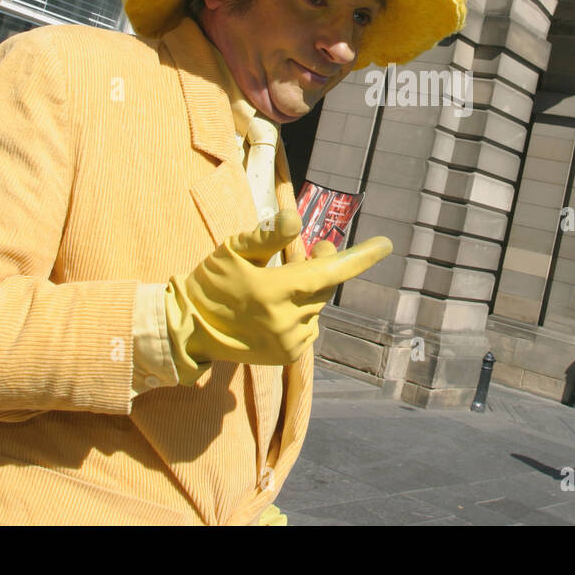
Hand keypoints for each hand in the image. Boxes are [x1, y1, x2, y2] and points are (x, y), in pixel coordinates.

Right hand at [164, 209, 391, 373]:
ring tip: (282, 280)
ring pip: (316, 306)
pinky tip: (277, 307)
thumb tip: (296, 219)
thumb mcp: (233, 251)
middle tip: (315, 246)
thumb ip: (267, 236)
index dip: (360, 258)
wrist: (189, 329)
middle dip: (324, 265)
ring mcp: (289, 341)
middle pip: (324, 286)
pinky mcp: (288, 355)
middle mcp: (287, 320)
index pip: (329, 272)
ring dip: (308, 290)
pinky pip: (308, 326)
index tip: (385, 244)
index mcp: (275, 291)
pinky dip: (301, 312)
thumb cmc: (211, 282)